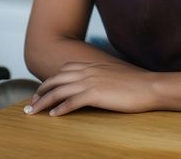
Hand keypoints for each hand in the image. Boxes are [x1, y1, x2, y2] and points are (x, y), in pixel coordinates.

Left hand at [24, 61, 157, 116]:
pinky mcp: (95, 94)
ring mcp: (90, 81)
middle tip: (31, 103)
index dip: (50, 80)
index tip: (42, 91)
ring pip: (59, 91)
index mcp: (92, 65)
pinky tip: (53, 116)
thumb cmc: (136, 83)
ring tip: (34, 111)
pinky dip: (60, 109)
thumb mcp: (114, 74)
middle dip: (40, 91)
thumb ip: (100, 76)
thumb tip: (94, 84)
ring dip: (43, 101)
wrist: (150, 86)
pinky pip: (72, 102)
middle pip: (56, 80)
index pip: (64, 70)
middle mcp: (88, 71)